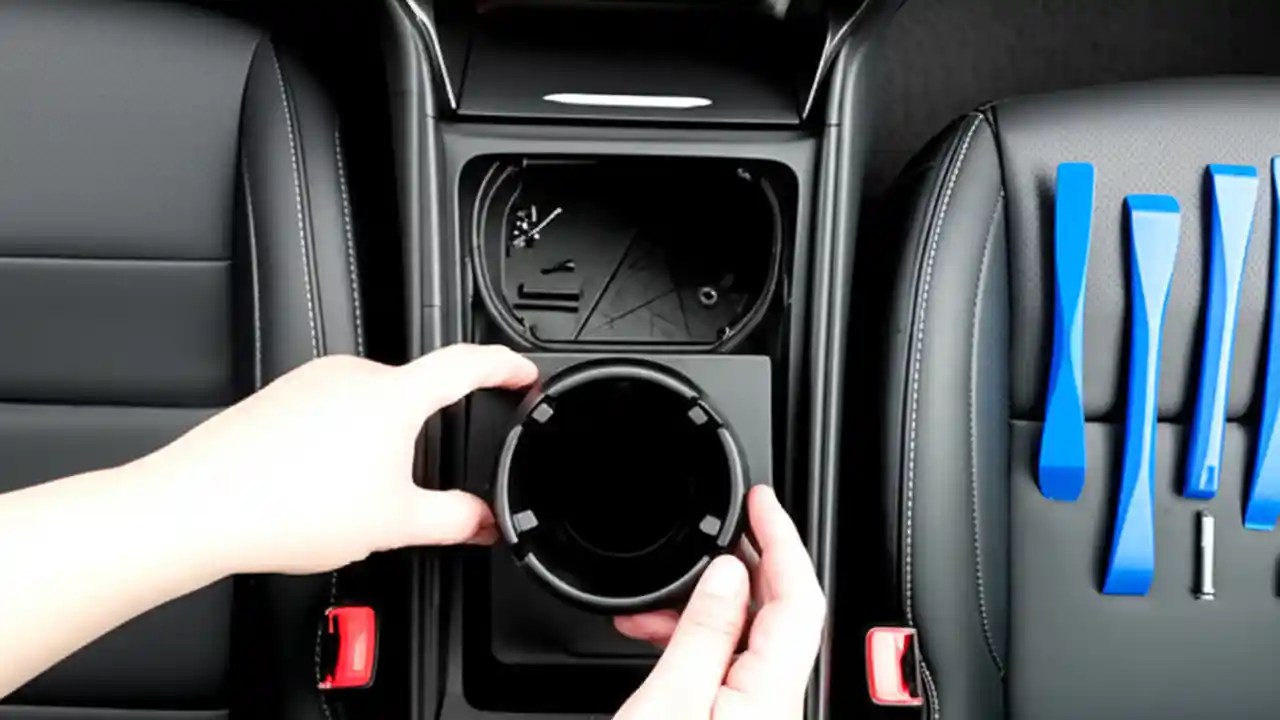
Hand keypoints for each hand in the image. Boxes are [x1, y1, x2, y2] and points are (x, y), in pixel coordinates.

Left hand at [135, 344, 536, 574]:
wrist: (199, 508)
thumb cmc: (286, 505)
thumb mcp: (393, 524)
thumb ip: (454, 520)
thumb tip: (485, 523)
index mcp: (393, 395)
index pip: (467, 364)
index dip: (505, 366)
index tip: (523, 372)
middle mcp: (353, 375)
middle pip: (414, 395)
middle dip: (424, 437)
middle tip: (412, 491)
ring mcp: (312, 382)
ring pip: (370, 408)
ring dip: (378, 445)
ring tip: (352, 500)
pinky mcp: (281, 397)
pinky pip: (331, 413)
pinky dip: (340, 445)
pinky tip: (319, 487)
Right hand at [613, 486, 825, 719]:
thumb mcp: (668, 702)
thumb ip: (702, 635)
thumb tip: (727, 572)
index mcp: (769, 694)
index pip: (799, 596)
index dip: (782, 537)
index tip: (761, 500)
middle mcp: (774, 705)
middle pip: (780, 611)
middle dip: (746, 558)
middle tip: (720, 525)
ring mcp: (756, 714)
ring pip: (750, 635)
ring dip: (709, 601)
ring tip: (664, 592)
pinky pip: (729, 662)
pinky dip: (697, 636)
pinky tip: (661, 631)